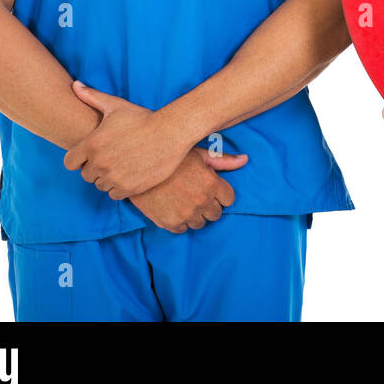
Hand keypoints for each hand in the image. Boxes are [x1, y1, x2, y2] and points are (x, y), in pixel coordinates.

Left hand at [64, 80, 246, 199]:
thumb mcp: (116, 106)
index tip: (91, 155)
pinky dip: (120, 187)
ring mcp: (115, 177)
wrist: (172, 132)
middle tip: (112, 158)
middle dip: (95, 168)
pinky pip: (114, 194)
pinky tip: (130, 174)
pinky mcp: (129, 188)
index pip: (70, 163)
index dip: (79, 159)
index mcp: (92, 144)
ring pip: (100, 185)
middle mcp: (100, 163)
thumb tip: (74, 85)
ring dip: (108, 178)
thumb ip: (91, 97)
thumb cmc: (143, 118)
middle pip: (86, 175)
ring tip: (122, 165)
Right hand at [129, 147, 246, 232]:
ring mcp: (186, 214)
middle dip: (209, 205)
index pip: (229, 199)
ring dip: (195, 215)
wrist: (138, 167)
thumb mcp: (199, 154)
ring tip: (184, 201)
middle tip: (196, 195)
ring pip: (200, 223)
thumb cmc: (171, 158)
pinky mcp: (170, 223)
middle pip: (216, 214)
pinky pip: (183, 229)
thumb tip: (245, 160)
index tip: (210, 188)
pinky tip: (173, 208)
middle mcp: (201, 201)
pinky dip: (180, 221)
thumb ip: (224, 160)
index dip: (220, 194)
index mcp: (211, 184)